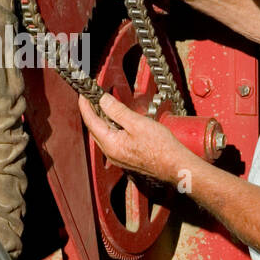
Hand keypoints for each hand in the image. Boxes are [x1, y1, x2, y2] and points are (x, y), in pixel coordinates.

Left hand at [79, 93, 196, 184]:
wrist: (175, 166)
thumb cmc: (161, 148)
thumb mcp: (138, 123)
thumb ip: (117, 111)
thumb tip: (103, 100)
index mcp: (110, 144)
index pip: (91, 121)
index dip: (85, 105)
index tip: (84, 94)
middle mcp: (110, 153)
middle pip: (95, 128)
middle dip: (92, 111)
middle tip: (92, 97)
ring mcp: (117, 157)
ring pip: (103, 134)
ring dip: (102, 119)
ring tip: (104, 105)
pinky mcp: (125, 158)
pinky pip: (112, 140)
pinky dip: (111, 127)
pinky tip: (118, 120)